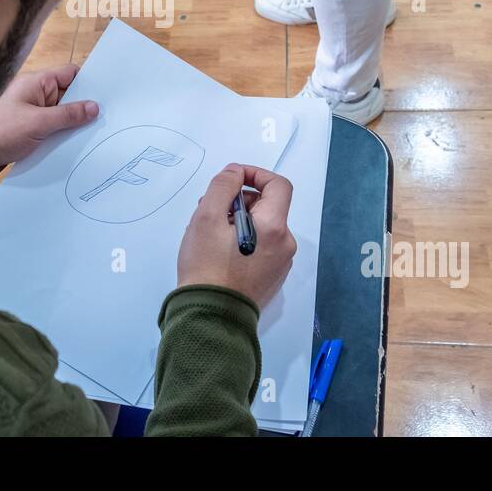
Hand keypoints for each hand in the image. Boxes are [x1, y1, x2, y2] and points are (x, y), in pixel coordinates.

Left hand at [0, 65, 98, 178]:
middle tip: (104, 119)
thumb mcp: (39, 123)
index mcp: (35, 83)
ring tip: (92, 135)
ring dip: (72, 125)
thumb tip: (93, 107)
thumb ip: (68, 114)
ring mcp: (32, 112)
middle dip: (83, 107)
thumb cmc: (0, 133)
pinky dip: (61, 135)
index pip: (69, 74)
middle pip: (68, 95)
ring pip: (61, 115)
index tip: (106, 94)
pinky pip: (52, 129)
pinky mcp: (29, 129)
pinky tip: (73, 145)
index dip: (88, 82)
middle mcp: (34, 95)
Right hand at [176, 164, 295, 307]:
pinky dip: (244, 240)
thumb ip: (223, 186)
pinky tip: (219, 253)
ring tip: (210, 234)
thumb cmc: (206, 265)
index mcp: (275, 227)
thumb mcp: (206, 218)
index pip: (278, 185)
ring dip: (238, 221)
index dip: (255, 174)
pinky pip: (261, 247)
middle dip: (239, 201)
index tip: (232, 178)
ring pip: (262, 228)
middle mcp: (285, 244)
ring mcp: (280, 264)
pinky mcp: (272, 278)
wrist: (210, 317)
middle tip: (209, 210)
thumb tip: (235, 173)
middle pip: (267, 207)